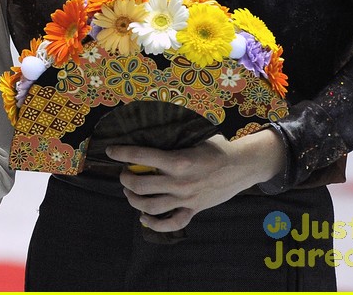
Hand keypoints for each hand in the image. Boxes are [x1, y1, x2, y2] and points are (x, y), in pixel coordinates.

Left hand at [107, 129, 285, 231]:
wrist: (242, 167)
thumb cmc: (216, 147)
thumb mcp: (194, 136)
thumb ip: (172, 137)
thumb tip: (148, 128)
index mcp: (178, 160)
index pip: (141, 156)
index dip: (121, 153)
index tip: (110, 151)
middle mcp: (180, 182)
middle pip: (141, 185)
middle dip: (126, 179)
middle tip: (124, 174)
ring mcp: (186, 198)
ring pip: (150, 206)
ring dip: (133, 200)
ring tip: (129, 191)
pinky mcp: (193, 209)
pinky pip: (171, 223)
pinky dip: (155, 224)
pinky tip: (144, 217)